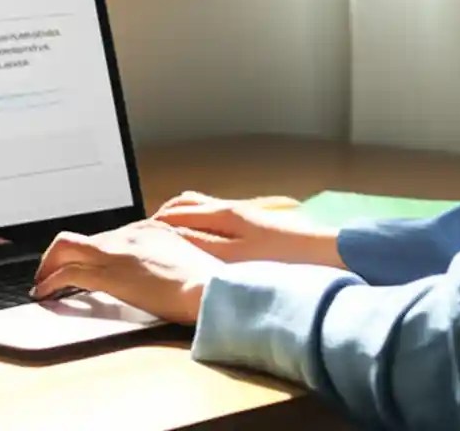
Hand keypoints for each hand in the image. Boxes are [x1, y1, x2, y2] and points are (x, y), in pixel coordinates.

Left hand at [31, 220, 225, 324]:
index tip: (82, 263)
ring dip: (48, 265)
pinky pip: (68, 273)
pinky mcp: (110, 273)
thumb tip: (158, 272)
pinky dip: (50, 282)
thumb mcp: (187, 261)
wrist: (210, 289)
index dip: (89, 252)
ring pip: (65, 248)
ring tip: (42, 282)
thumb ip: (167, 259)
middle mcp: (130, 233)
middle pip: (83, 239)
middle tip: (52, 273)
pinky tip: (45, 293)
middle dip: (62, 257)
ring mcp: (118, 251)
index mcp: (150, 228)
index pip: (107, 235)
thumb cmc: (207, 283)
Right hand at [152, 191, 344, 267]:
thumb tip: (170, 238)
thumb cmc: (279, 256)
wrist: (322, 250)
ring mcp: (239, 211)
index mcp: (220, 213)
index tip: (137, 236)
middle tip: (147, 233)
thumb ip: (200, 245)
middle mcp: (226, 206)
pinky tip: (199, 236)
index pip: (175, 213)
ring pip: (198, 205)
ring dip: (180, 216)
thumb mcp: (233, 256)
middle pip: (184, 203)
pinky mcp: (250, 220)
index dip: (154, 224)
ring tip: (168, 234)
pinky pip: (211, 213)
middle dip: (163, 215)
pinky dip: (196, 220)